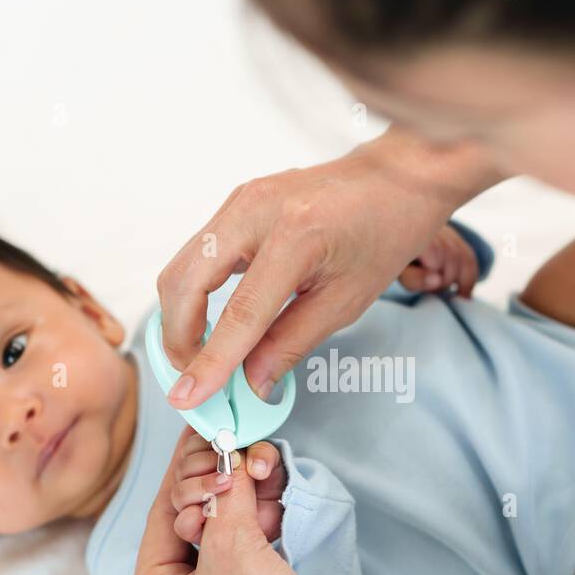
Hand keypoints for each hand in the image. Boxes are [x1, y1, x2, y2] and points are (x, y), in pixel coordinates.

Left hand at [123, 428, 347, 574]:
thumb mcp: (236, 547)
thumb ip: (228, 495)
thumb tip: (229, 456)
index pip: (160, 518)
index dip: (186, 469)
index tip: (200, 432)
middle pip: (188, 531)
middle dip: (221, 491)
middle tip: (238, 454)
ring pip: (217, 548)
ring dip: (243, 513)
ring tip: (263, 482)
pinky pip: (236, 569)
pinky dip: (254, 539)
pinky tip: (272, 514)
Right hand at [158, 128, 500, 407]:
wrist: (396, 177)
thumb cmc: (384, 232)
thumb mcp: (346, 301)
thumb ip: (291, 343)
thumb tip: (250, 382)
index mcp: (295, 236)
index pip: (239, 313)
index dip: (210, 362)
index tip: (188, 397)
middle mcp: (256, 211)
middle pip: (184, 284)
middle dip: (178, 339)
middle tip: (196, 377)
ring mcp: (241, 201)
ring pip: (181, 268)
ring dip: (181, 317)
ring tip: (204, 354)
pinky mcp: (237, 202)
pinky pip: (196, 253)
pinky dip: (194, 293)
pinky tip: (215, 320)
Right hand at [168, 428, 286, 544]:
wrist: (274, 515)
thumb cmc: (267, 485)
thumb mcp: (270, 462)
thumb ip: (263, 454)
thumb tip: (255, 465)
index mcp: (211, 457)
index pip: (192, 445)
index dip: (206, 446)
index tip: (226, 449)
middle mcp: (198, 478)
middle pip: (183, 467)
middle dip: (204, 465)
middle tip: (228, 470)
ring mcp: (195, 503)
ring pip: (179, 493)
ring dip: (200, 488)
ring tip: (225, 487)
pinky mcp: (198, 528)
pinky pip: (182, 524)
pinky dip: (191, 519)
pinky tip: (206, 514)